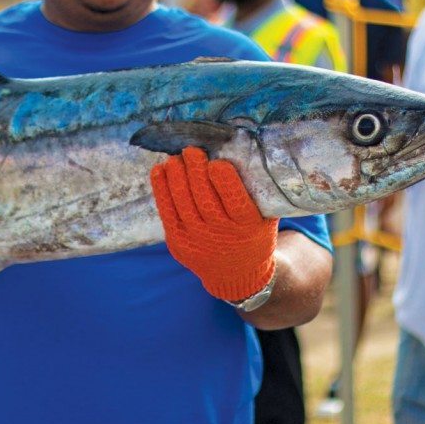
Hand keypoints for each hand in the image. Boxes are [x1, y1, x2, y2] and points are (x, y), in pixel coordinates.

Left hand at [150, 146, 277, 302]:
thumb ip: (256, 190)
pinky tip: (159, 171)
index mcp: (248, 226)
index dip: (225, 182)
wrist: (236, 272)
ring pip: (183, 204)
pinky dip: (161, 190)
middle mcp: (222, 235)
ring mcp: (198, 240)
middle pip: (205, 200)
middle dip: (195, 172)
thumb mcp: (265, 215)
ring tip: (174, 158)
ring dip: (176, 177)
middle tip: (191, 150)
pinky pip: (167, 212)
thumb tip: (241, 150)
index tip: (217, 163)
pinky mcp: (178, 242)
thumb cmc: (252, 232)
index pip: (236, 202)